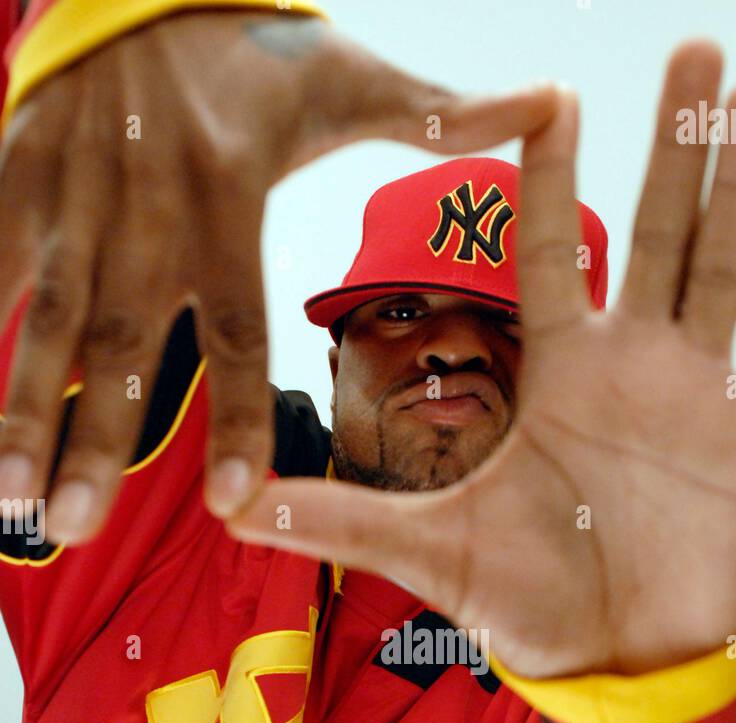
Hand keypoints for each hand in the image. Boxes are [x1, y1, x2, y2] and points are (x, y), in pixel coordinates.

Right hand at [0, 10, 560, 544]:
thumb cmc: (257, 48)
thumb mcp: (348, 77)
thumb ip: (437, 115)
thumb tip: (549, 106)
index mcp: (229, 201)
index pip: (236, 330)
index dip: (233, 420)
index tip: (233, 502)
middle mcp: (148, 210)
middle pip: (126, 344)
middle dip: (98, 441)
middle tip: (76, 529)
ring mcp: (75, 198)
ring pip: (47, 321)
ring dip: (24, 412)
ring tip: (14, 503)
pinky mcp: (21, 180)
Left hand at [228, 41, 735, 677]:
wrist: (620, 663)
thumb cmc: (530, 606)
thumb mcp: (432, 553)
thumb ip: (345, 519)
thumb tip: (237, 507)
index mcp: (558, 378)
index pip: (553, 257)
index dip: (550, 180)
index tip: (548, 98)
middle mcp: (631, 368)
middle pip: (656, 232)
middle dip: (671, 144)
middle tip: (691, 51)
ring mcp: (699, 394)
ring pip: (725, 266)